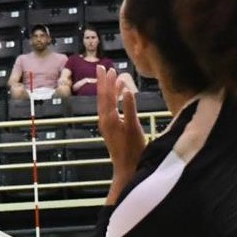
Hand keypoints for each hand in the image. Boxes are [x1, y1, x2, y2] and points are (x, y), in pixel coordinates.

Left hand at [96, 65, 145, 184]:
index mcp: (109, 118)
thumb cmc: (132, 149)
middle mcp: (105, 120)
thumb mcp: (133, 127)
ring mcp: (107, 125)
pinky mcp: (111, 129)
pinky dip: (114, 100)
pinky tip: (121, 98)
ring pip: (106, 103)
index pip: (106, 95)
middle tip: (104, 68)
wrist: (126, 169)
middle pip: (103, 97)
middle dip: (104, 83)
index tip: (104, 68)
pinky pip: (110, 109)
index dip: (106, 81)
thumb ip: (130, 108)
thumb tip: (128, 91)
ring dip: (110, 91)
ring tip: (115, 79)